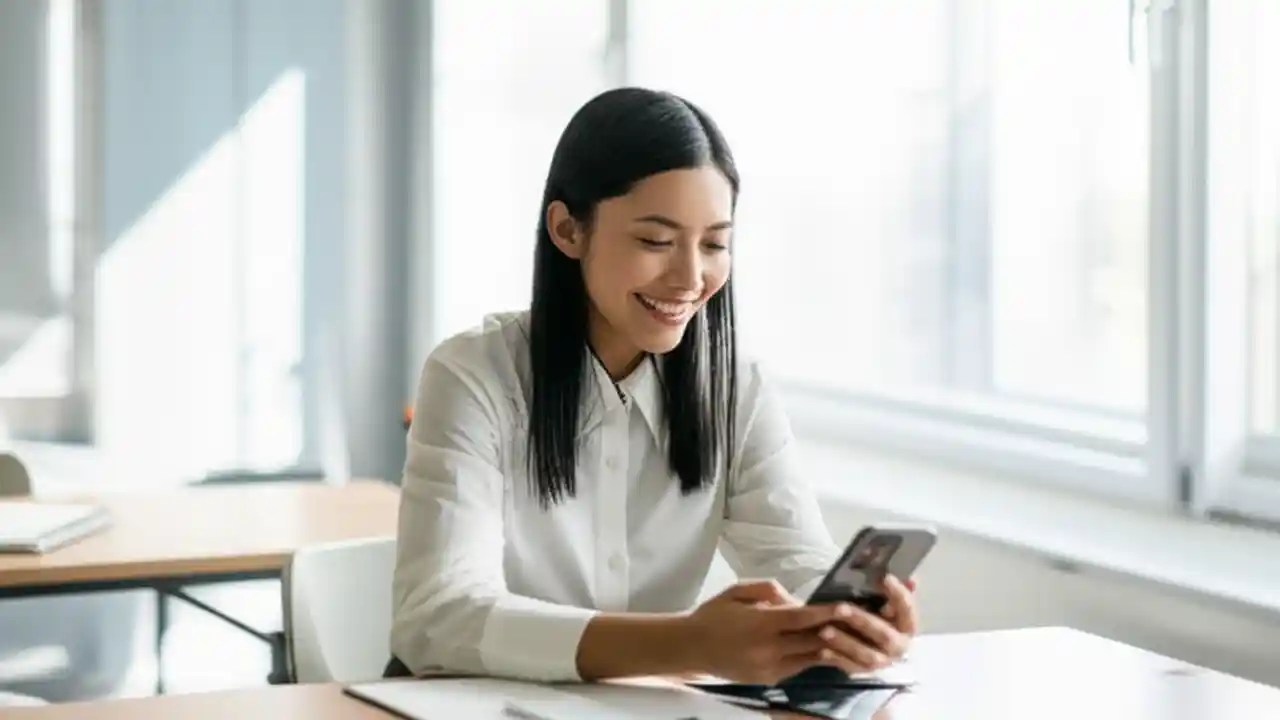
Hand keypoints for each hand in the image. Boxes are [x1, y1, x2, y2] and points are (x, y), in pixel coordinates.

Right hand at [681, 580, 848, 684]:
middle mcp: (767, 649)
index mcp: (759, 624)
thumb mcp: (737, 591)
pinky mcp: (769, 679)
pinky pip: (799, 667)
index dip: (826, 613)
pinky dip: (815, 657)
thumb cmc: (713, 615)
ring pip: (810, 658)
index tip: (847, 608)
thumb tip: (795, 600)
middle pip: (812, 641)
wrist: (691, 648)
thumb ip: (767, 590)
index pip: (801, 619)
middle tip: (859, 623)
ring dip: (831, 648)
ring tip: (851, 638)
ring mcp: (769, 668)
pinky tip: (828, 649)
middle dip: (837, 632)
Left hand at [815, 575, 918, 674]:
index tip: (885, 578)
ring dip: (845, 642)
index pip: (908, 610)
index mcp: (907, 627)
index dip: (899, 595)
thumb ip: (894, 593)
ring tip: (824, 631)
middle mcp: (899, 647)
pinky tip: (822, 650)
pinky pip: (851, 667)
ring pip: (867, 655)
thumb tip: (911, 580)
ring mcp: (882, 661)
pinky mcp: (864, 671)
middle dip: (861, 620)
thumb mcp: (884, 601)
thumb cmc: (877, 616)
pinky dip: (837, 659)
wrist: (869, 643)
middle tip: (839, 608)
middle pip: (884, 635)